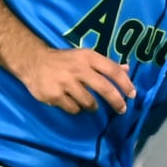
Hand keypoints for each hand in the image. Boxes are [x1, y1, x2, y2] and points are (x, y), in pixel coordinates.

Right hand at [15, 47, 135, 113]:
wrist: (33, 61)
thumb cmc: (64, 60)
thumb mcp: (85, 57)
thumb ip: (106, 64)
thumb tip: (127, 69)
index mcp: (88, 57)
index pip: (112, 70)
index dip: (125, 83)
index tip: (132, 94)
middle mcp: (78, 69)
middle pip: (104, 88)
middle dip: (116, 101)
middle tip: (122, 109)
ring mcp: (65, 83)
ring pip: (89, 103)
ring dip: (92, 106)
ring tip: (87, 102)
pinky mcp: (54, 95)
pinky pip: (73, 109)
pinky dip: (75, 108)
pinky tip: (70, 101)